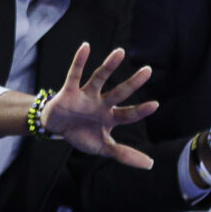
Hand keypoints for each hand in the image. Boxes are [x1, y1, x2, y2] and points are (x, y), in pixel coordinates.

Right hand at [39, 43, 159, 169]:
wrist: (55, 128)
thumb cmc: (82, 134)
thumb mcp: (103, 147)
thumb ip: (125, 154)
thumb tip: (150, 164)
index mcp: (110, 117)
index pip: (128, 114)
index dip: (140, 110)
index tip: (154, 104)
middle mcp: (101, 103)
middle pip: (119, 92)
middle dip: (132, 83)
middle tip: (147, 71)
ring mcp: (86, 96)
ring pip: (99, 79)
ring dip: (109, 66)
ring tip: (120, 52)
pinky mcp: (69, 91)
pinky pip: (75, 74)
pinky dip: (78, 61)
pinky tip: (85, 47)